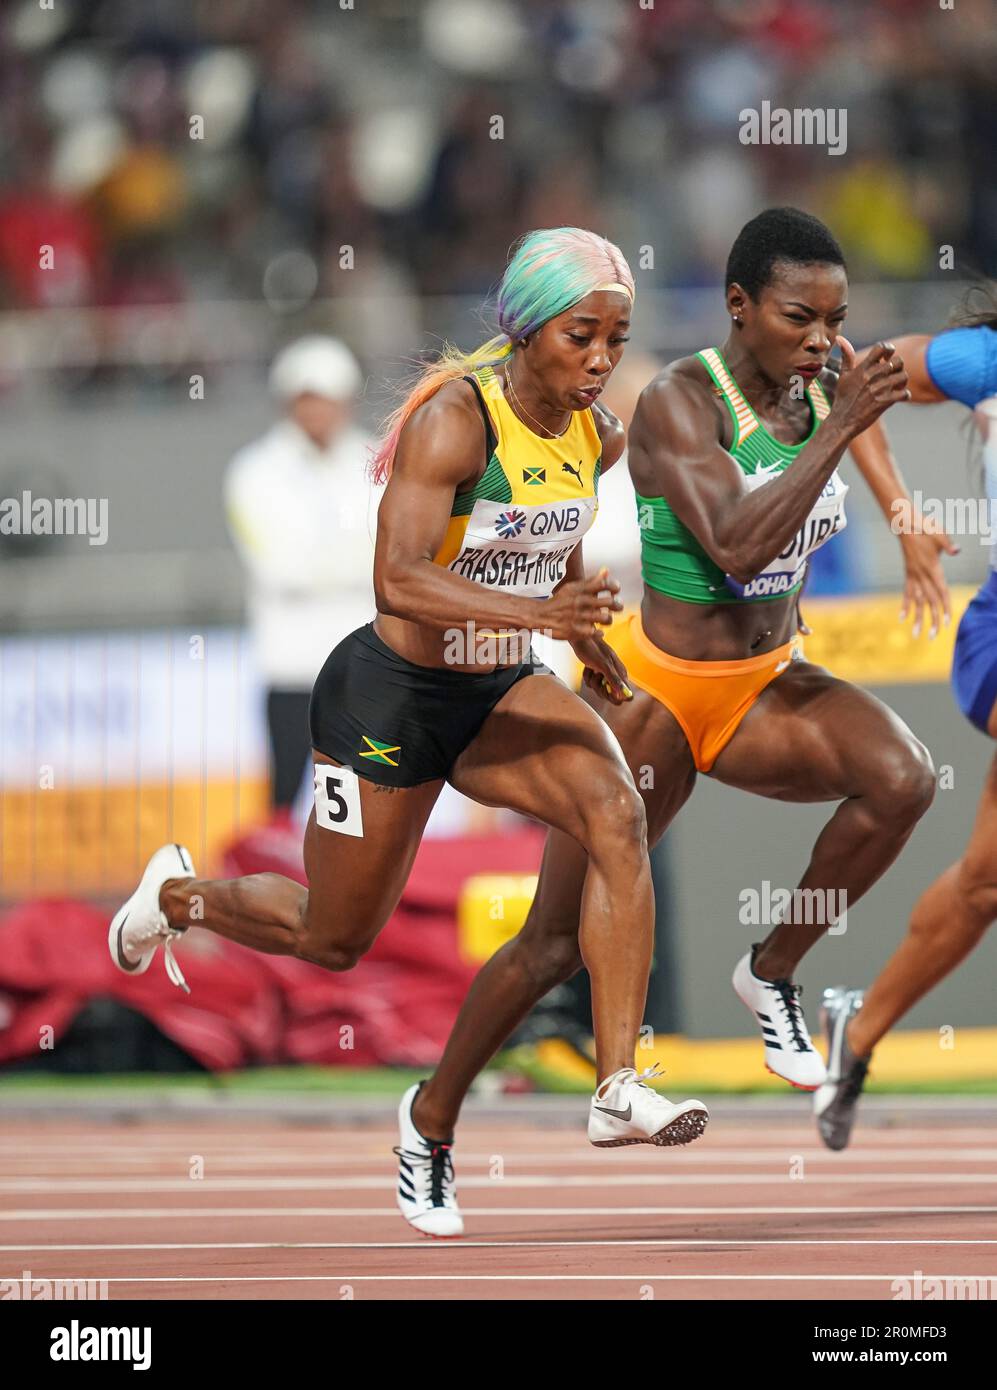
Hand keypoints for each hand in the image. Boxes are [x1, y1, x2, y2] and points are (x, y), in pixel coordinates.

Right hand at [544, 566, 623, 641]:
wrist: (540, 616)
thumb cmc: (560, 601)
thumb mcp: (573, 588)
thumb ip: (591, 580)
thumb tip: (607, 570)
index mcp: (580, 590)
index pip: (603, 584)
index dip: (614, 587)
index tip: (616, 591)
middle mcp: (580, 602)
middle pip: (609, 602)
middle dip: (617, 605)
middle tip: (617, 607)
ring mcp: (578, 617)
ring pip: (605, 618)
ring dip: (609, 619)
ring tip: (606, 619)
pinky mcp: (576, 631)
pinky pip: (596, 633)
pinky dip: (599, 632)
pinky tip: (597, 630)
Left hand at [571, 632, 633, 703]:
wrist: (582, 638)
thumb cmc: (593, 649)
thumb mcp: (604, 665)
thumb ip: (614, 680)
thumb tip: (624, 694)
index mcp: (622, 674)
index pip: (626, 695)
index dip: (616, 698)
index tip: (607, 690)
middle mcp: (616, 676)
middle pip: (611, 695)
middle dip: (601, 689)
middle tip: (597, 676)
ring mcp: (605, 675)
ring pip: (599, 689)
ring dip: (592, 681)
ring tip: (592, 669)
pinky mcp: (596, 673)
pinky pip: (591, 683)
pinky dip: (587, 676)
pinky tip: (588, 667)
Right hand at [831, 338, 910, 436]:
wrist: (842, 421)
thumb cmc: (843, 398)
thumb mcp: (843, 375)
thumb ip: (846, 356)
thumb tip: (840, 338)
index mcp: (863, 368)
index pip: (882, 348)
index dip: (888, 349)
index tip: (887, 356)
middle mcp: (872, 377)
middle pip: (898, 361)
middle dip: (898, 366)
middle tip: (893, 373)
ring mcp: (879, 390)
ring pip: (904, 376)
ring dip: (902, 381)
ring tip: (896, 385)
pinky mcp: (885, 403)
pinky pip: (905, 393)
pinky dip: (904, 395)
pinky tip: (898, 397)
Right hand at [899, 521, 958, 638]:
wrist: (905, 524)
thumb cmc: (925, 528)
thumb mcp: (939, 533)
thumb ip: (948, 544)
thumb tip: (957, 550)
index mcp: (932, 568)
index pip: (940, 592)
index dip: (944, 608)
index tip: (946, 623)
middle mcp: (921, 575)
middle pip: (929, 602)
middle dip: (932, 620)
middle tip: (933, 637)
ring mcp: (913, 576)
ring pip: (917, 602)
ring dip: (917, 619)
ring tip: (916, 635)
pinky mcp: (908, 574)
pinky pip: (907, 593)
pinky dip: (905, 606)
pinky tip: (902, 618)